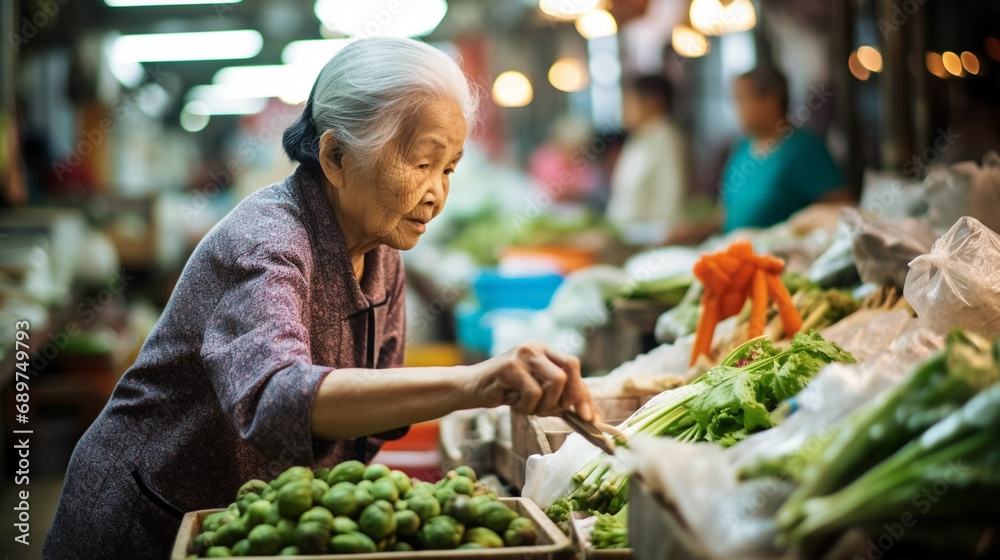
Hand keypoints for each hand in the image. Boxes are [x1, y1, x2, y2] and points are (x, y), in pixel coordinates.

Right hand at [467, 341, 596, 421]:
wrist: (471, 388)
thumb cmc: (505, 391)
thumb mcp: (537, 392)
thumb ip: (561, 396)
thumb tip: (593, 417)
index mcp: (544, 350)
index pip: (573, 368)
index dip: (584, 395)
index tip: (590, 419)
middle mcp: (536, 347)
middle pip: (569, 372)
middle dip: (566, 399)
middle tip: (550, 411)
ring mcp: (523, 353)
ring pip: (555, 382)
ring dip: (543, 405)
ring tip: (526, 405)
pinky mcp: (510, 365)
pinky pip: (533, 393)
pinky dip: (526, 406)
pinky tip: (513, 402)